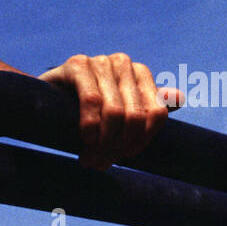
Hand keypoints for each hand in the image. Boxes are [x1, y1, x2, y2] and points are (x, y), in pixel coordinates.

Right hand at [39, 54, 182, 168]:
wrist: (47, 98)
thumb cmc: (88, 108)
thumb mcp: (120, 108)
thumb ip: (148, 104)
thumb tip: (179, 98)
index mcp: (140, 73)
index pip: (157, 113)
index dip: (142, 141)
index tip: (125, 157)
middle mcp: (124, 63)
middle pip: (135, 116)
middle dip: (119, 147)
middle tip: (102, 164)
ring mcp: (101, 61)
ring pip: (114, 111)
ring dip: (103, 143)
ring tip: (91, 159)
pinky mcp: (77, 64)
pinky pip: (91, 100)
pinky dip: (90, 125)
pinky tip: (84, 139)